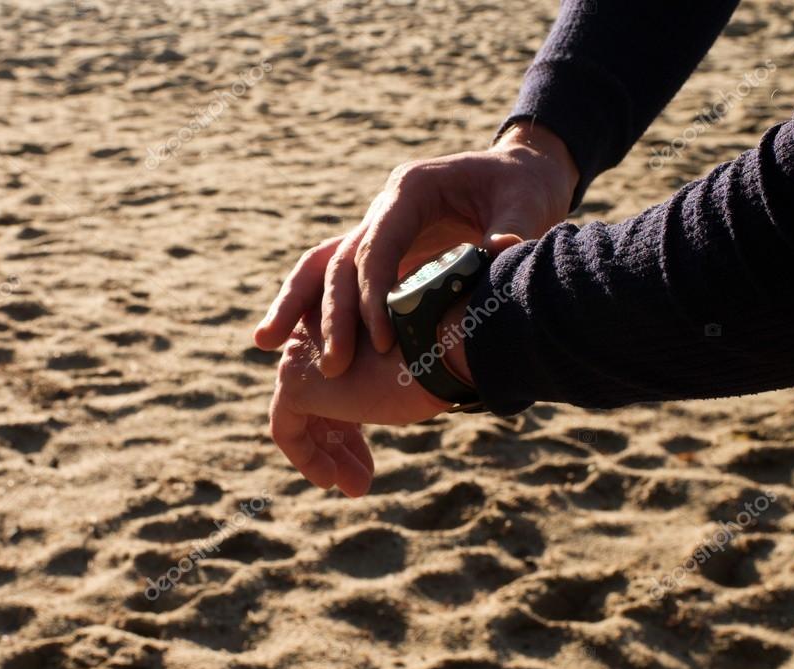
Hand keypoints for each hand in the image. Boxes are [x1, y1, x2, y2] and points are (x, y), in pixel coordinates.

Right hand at [254, 122, 577, 375]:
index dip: (374, 293)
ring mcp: (378, 228)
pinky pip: (339, 279)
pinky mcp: (382, 251)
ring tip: (265, 343)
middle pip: (340, 258)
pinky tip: (294, 343)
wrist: (521, 175)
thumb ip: (513, 231)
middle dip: (332, 314)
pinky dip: (315, 308)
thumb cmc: (525, 189)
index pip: (378, 244)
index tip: (383, 342)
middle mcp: (385, 208)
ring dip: (295, 305)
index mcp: (411, 189)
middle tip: (331, 367)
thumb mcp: (529, 206)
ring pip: (323, 264)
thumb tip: (501, 250)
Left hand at [269, 307, 449, 496]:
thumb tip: (381, 404)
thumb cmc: (433, 358)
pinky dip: (306, 457)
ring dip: (327, 456)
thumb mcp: (402, 374)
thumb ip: (380, 385)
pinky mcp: (293, 383)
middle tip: (361, 480)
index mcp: (344, 326)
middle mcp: (315, 334)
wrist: (435, 348)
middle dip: (340, 444)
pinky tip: (330, 479)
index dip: (351, 424)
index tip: (369, 455)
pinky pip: (286, 429)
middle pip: (319, 401)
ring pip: (304, 417)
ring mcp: (300, 357)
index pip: (336, 382)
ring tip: (354, 486)